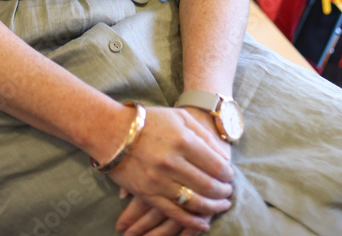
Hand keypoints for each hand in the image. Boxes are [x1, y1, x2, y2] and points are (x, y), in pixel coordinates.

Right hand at [109, 107, 232, 232]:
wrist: (111, 131)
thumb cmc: (149, 121)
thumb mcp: (179, 117)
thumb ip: (203, 135)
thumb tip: (223, 158)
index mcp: (182, 140)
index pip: (216, 165)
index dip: (228, 174)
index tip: (230, 176)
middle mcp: (172, 162)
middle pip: (208, 185)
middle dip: (223, 192)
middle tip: (228, 192)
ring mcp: (159, 180)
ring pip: (195, 202)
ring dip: (213, 207)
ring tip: (221, 205)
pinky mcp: (148, 194)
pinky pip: (175, 213)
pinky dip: (192, 222)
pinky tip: (204, 223)